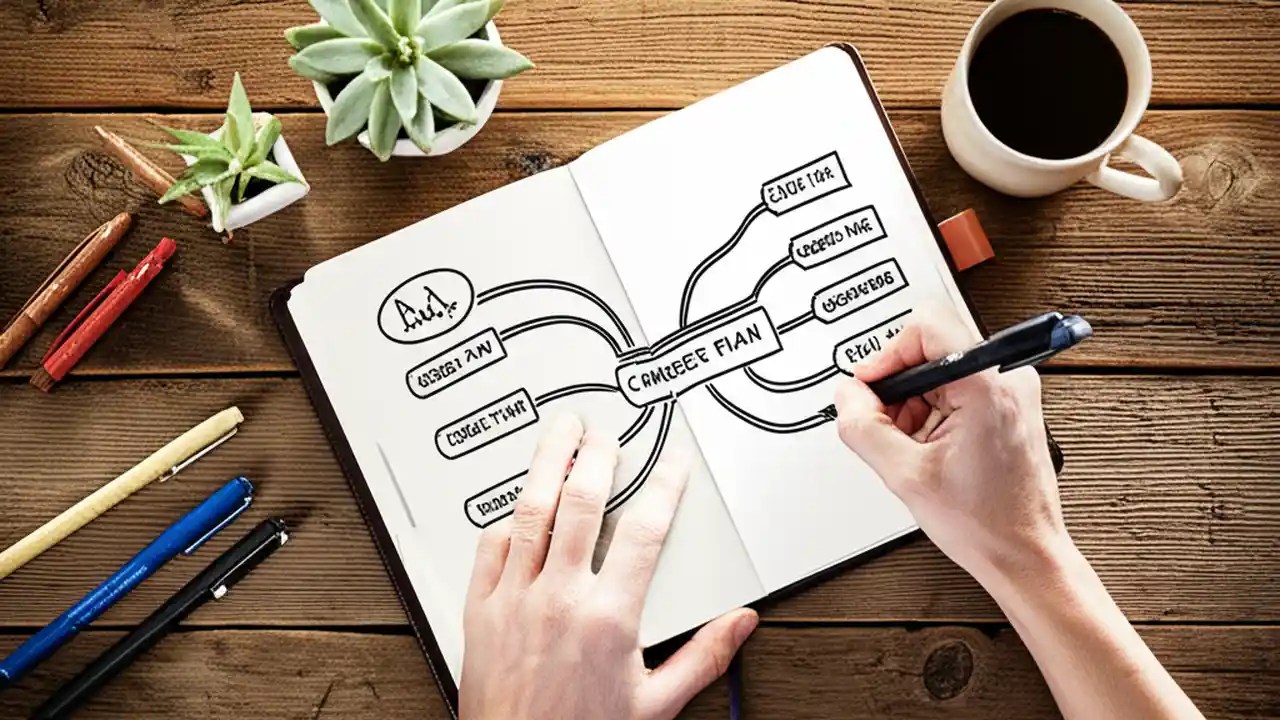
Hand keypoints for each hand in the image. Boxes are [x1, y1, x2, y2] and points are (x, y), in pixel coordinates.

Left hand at [459, 414, 758, 719]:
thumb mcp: (655, 705)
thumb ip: (703, 658)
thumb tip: (741, 623)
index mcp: (608, 618)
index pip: (644, 530)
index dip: (664, 486)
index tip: (673, 462)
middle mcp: (559, 598)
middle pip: (581, 502)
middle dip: (598, 456)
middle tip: (607, 432)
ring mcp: (514, 599)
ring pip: (531, 511)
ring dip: (546, 464)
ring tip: (559, 435)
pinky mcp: (480, 609)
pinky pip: (489, 546)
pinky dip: (506, 518)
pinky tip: (519, 504)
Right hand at [833, 312, 1066, 587]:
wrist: (1024, 554)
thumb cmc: (987, 523)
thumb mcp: (905, 475)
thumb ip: (863, 427)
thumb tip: (847, 396)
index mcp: (989, 385)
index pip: (926, 327)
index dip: (887, 355)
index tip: (871, 385)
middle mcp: (1009, 378)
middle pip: (931, 348)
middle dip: (898, 385)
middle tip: (886, 423)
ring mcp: (1013, 391)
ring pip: (940, 369)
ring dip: (913, 401)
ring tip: (910, 443)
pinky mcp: (1009, 405)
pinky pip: (956, 388)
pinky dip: (932, 411)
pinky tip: (927, 446)